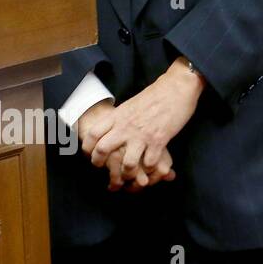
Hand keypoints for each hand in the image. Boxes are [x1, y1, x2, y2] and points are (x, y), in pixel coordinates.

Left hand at [86, 57, 204, 182]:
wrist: (175, 88)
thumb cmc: (154, 96)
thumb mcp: (129, 105)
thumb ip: (119, 118)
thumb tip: (110, 128)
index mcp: (117, 116)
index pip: (93, 133)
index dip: (87, 147)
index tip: (89, 154)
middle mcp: (126, 126)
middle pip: (102, 149)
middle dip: (99, 162)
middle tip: (102, 167)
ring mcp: (142, 135)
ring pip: (127, 163)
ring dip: (126, 173)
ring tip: (127, 174)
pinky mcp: (159, 141)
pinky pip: (149, 163)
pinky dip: (149, 169)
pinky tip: (149, 167)